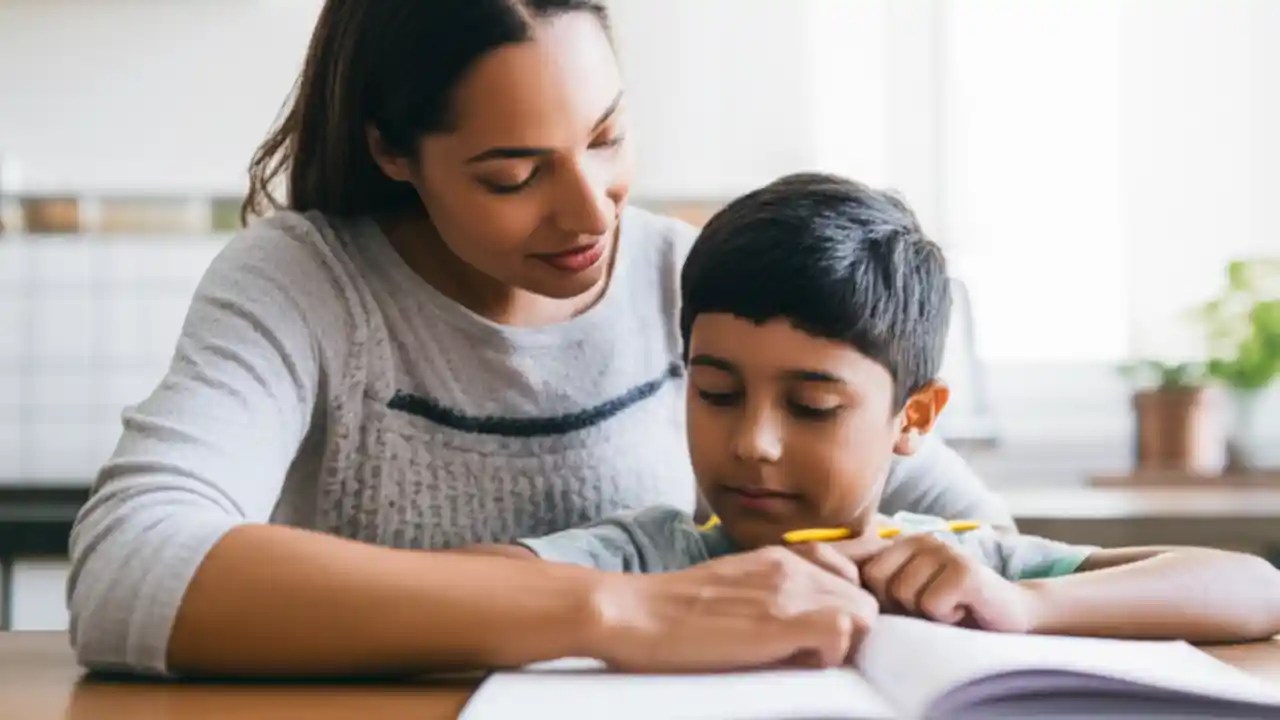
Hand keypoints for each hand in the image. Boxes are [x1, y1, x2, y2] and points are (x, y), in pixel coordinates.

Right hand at [587, 546, 879, 671]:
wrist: (633, 613)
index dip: (841, 614)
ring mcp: (789, 588)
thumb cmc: (671, 614)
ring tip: (795, 658)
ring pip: (862, 613)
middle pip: (862, 599)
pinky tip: (788, 662)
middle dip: (846, 632)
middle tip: (806, 655)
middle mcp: (791, 564)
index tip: (817, 639)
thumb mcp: (733, 589)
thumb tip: (806, 631)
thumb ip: (772, 595)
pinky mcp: (782, 617)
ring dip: (839, 643)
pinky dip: (828, 655)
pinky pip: (843, 632)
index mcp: (779, 556)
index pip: (847, 580)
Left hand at [827, 532, 1036, 632]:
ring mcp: (945, 550)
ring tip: (949, 608)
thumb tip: (825, 577)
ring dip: (927, 613)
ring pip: (905, 594)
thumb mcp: (906, 597)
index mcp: (902, 543)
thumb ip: (874, 586)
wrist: (1009, 618)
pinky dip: (947, 617)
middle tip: (931, 607)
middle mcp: (922, 539)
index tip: (910, 605)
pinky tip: (963, 610)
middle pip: (880, 582)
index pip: (865, 572)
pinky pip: (931, 604)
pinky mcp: (966, 569)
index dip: (884, 599)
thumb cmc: (950, 612)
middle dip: (903, 605)